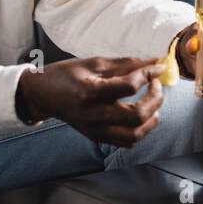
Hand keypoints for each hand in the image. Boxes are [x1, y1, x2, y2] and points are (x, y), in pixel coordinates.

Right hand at [18, 56, 165, 146]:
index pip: (129, 86)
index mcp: (91, 92)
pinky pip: (126, 141)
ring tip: (153, 101)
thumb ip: (126, 63)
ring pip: (135, 135)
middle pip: (136, 115)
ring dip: (152, 118)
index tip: (159, 67)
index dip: (149, 75)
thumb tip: (154, 61)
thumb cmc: (67, 74)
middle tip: (156, 85)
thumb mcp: (95, 63)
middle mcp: (94, 115)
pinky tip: (142, 114)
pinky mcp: (96, 137)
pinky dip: (141, 129)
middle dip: (155, 99)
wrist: (43, 95)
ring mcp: (95, 130)